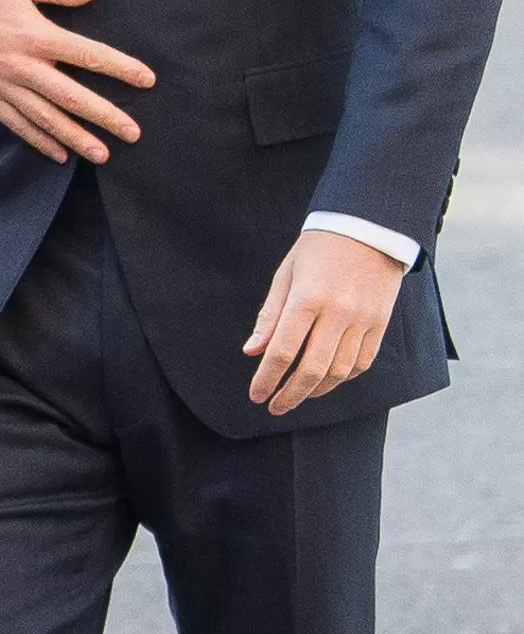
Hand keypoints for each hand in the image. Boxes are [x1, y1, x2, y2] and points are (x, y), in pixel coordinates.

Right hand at [0, 0, 156, 163]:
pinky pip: (18, 125)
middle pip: (71, 97)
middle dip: (106, 116)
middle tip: (134, 132)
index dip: (120, 68)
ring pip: (46, 119)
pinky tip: (60, 154)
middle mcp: (22, 67)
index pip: (87, 54)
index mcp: (35, 35)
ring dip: (77, 138)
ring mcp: (5, 87)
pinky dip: (40, 142)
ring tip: (103, 154)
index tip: (146, 80)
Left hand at [245, 231, 406, 413]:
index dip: (267, 379)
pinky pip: (362, 362)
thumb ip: (270, 316)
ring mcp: (363, 319)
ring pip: (339, 371)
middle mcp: (337, 312)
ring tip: (298, 395)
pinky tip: (326, 380)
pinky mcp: (380, 322)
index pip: (283, 352)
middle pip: (312, 369)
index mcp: (307, 299)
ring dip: (316, 390)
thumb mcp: (286, 275)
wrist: (369, 227)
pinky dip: (343, 377)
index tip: (256, 395)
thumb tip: (252, 352)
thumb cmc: (318, 249)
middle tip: (274, 407)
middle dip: (290, 395)